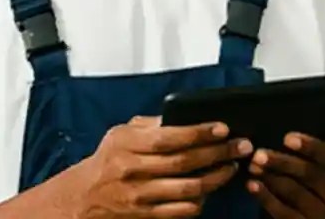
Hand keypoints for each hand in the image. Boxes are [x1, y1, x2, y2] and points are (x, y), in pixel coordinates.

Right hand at [67, 115, 253, 217]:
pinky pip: (182, 210)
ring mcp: (140, 196)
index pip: (169, 137)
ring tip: (231, 167)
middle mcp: (133, 170)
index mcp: (127, 144)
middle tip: (241, 146)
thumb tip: (183, 116)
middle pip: (185, 162)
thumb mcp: (120, 134)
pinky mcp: (146, 216)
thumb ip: (150, 125)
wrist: (83, 199)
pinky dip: (201, 200)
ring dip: (216, 178)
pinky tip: (210, 190)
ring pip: (189, 188)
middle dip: (218, 153)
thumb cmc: (107, 162)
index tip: (222, 128)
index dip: (199, 132)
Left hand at [246, 133, 324, 218]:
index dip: (312, 147)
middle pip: (310, 176)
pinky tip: (254, 186)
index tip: (289, 137)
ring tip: (254, 164)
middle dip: (283, 163)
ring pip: (294, 194)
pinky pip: (284, 214)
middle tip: (261, 151)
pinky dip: (266, 199)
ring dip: (271, 178)